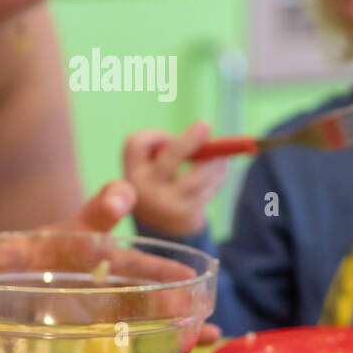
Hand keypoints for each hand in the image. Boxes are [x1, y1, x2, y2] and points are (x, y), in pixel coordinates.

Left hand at [0, 181, 220, 346]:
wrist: (34, 282)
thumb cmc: (34, 260)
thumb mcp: (21, 253)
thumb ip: (14, 252)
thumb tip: (1, 254)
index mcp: (86, 238)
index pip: (96, 216)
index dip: (110, 202)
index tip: (121, 199)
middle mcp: (108, 264)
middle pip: (139, 266)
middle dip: (163, 275)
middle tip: (188, 283)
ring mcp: (117, 296)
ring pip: (154, 298)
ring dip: (180, 308)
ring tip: (206, 321)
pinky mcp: (120, 323)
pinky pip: (153, 327)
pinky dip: (178, 333)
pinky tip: (203, 341)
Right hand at [123, 121, 228, 236]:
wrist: (161, 227)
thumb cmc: (159, 183)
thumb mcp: (152, 166)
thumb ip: (169, 148)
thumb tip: (206, 135)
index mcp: (133, 172)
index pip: (136, 145)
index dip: (154, 136)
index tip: (168, 138)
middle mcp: (145, 189)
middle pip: (170, 160)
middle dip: (188, 141)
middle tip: (205, 125)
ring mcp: (166, 205)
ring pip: (196, 176)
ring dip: (212, 161)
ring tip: (219, 155)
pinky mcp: (186, 215)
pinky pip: (207, 189)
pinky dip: (218, 175)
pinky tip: (219, 169)